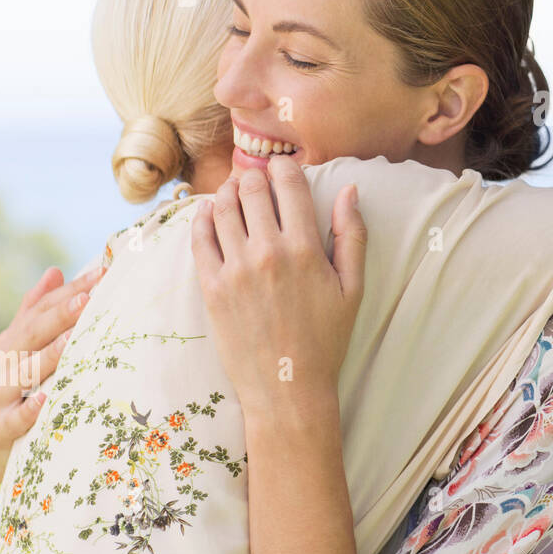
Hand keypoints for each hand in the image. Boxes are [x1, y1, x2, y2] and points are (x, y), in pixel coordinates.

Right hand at [0, 264, 104, 482]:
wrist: (4, 448)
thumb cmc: (27, 391)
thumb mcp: (31, 351)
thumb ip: (39, 312)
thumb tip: (54, 271)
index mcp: (14, 343)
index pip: (40, 311)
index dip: (69, 291)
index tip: (102, 274)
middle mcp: (4, 365)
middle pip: (30, 336)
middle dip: (59, 316)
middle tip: (89, 298)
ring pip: (22, 374)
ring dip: (47, 357)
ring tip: (71, 340)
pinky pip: (12, 420)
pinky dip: (29, 409)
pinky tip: (47, 396)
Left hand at [190, 156, 366, 421]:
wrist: (287, 388)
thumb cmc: (326, 339)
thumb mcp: (353, 288)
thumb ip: (352, 235)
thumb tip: (349, 190)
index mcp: (306, 249)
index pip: (289, 184)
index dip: (285, 166)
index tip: (283, 165)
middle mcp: (268, 252)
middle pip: (252, 189)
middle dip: (255, 174)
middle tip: (257, 177)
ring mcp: (235, 270)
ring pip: (222, 208)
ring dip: (228, 191)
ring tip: (234, 191)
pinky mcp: (211, 288)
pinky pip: (199, 239)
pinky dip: (201, 217)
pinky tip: (208, 212)